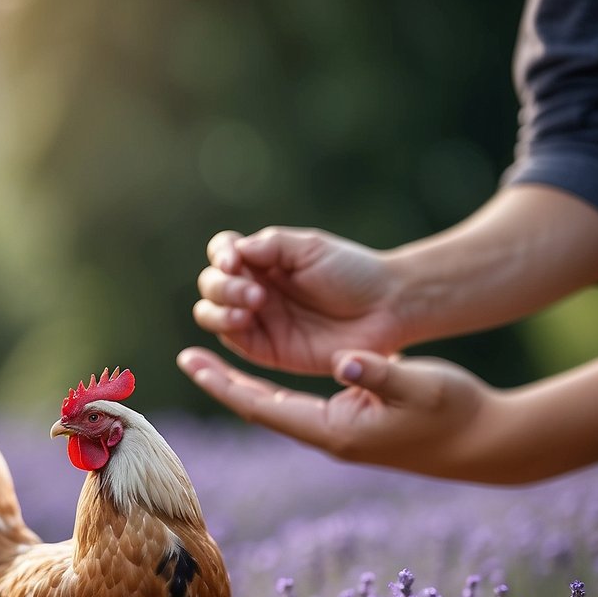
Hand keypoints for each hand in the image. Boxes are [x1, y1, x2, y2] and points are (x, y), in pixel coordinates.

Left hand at [177, 346, 503, 480]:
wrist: (482, 444)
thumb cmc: (454, 411)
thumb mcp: (418, 384)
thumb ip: (378, 372)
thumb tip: (342, 360)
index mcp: (335, 430)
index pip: (265, 406)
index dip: (226, 382)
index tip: (191, 359)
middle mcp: (329, 438)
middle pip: (262, 409)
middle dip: (224, 383)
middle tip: (188, 356)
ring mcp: (339, 436)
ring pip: (278, 409)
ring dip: (245, 386)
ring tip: (215, 361)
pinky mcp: (352, 430)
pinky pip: (298, 408)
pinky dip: (273, 391)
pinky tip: (263, 376)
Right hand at [194, 227, 405, 374]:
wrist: (386, 307)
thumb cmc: (353, 272)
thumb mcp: (310, 247)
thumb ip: (270, 245)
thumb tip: (233, 251)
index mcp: (264, 261)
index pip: (223, 253)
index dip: (221, 255)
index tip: (235, 260)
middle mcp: (255, 289)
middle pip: (211, 286)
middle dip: (223, 286)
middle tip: (256, 292)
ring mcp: (259, 321)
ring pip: (211, 314)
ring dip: (220, 308)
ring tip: (251, 307)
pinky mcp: (267, 350)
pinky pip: (233, 342)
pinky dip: (229, 329)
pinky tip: (246, 319)